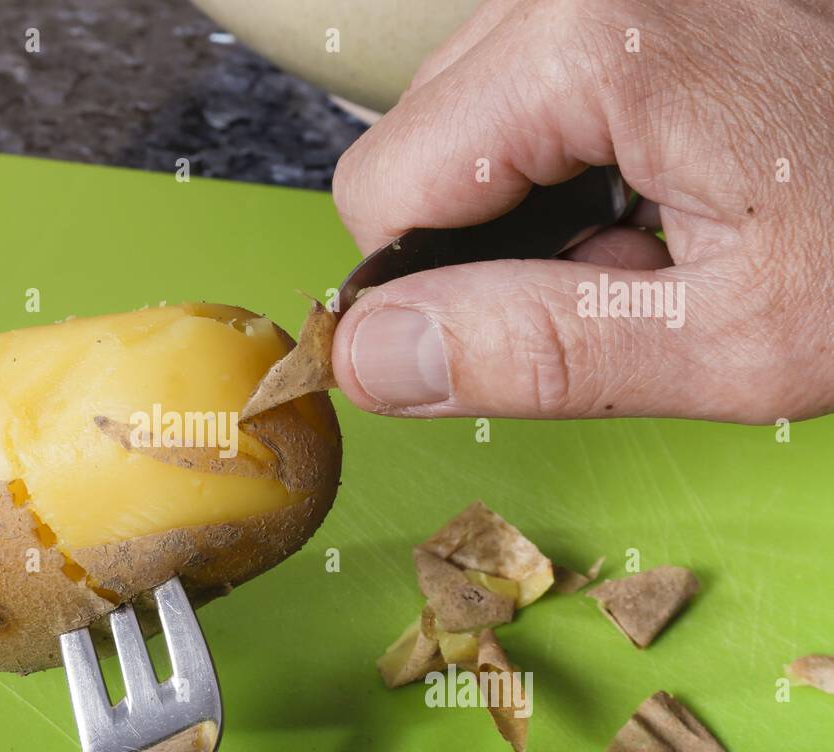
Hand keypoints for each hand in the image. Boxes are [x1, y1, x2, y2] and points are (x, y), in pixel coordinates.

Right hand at [331, 0, 833, 422]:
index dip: (432, 289)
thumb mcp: (732, 338)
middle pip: (415, 140)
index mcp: (592, 41)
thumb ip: (531, 351)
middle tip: (625, 271)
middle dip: (486, 238)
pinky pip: (526, 78)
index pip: (382, 189)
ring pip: (464, 110)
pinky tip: (665, 169)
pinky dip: (571, 149)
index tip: (534, 323)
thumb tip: (372, 358)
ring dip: (531, 196)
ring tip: (658, 219)